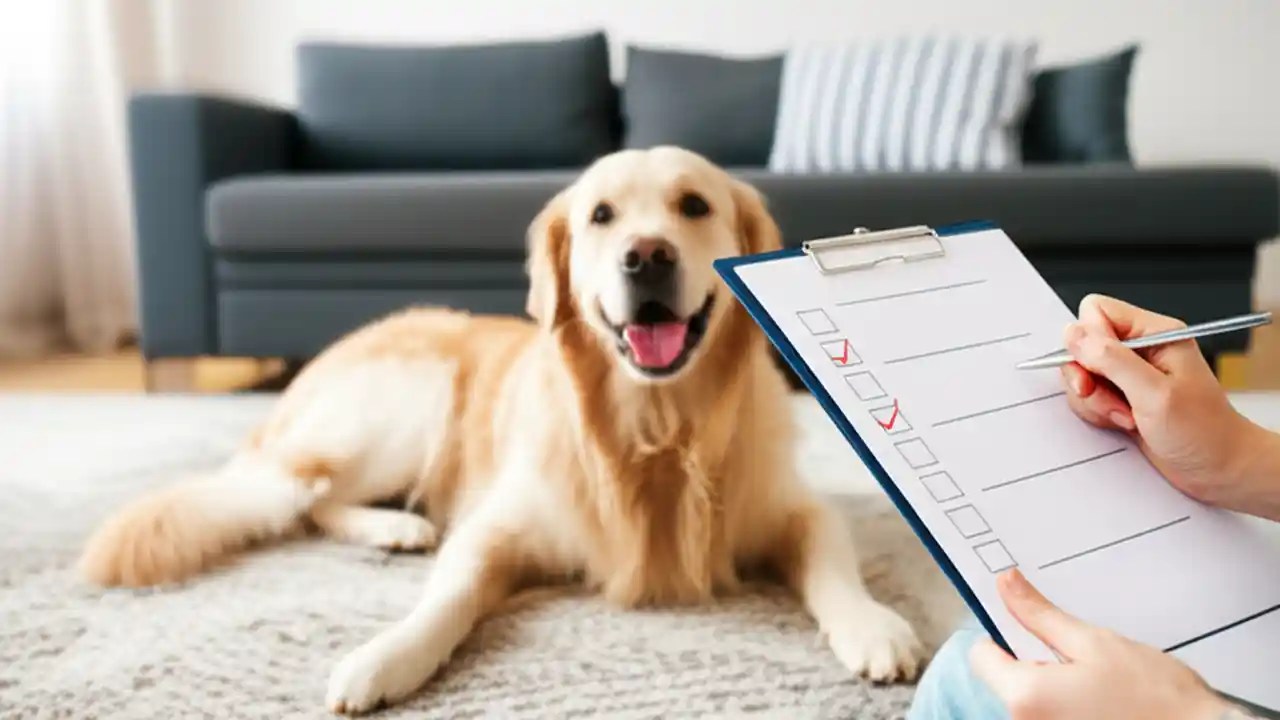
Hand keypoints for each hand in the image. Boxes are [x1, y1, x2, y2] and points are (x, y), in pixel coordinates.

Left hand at [970, 569, 1232, 719]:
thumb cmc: (1155, 696)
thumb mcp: (1093, 642)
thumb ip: (1040, 615)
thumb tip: (1006, 585)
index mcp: (1023, 697)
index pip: (981, 656)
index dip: (1003, 635)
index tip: (1031, 627)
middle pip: (1006, 679)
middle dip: (1035, 661)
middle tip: (1078, 655)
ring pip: (1032, 699)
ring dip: (1055, 684)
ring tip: (1099, 681)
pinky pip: (1052, 715)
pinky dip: (1069, 705)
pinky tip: (1103, 701)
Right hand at [1060, 294, 1279, 518]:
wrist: (1218, 468)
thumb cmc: (1203, 432)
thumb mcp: (1155, 394)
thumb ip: (1111, 360)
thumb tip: (1075, 334)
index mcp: (1156, 333)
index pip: (1097, 311)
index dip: (1089, 339)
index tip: (1100, 370)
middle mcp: (1140, 348)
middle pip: (1084, 344)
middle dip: (1089, 376)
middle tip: (1112, 397)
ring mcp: (1129, 373)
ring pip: (1081, 372)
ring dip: (1095, 400)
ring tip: (1126, 415)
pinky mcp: (1121, 395)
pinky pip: (1088, 396)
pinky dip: (1097, 412)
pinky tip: (1125, 422)